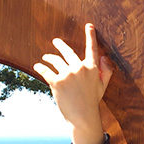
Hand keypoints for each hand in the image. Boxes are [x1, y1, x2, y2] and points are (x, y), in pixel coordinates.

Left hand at [33, 23, 113, 143]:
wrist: (83, 118)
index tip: (89, 25)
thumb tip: (104, 57)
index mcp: (92, 69)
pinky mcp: (56, 82)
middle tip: (55, 41)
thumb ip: (106, 71)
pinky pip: (45, 70)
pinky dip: (40, 67)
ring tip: (45, 58)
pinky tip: (37, 66)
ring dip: (48, 57)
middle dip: (60, 44)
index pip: (92, 49)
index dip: (91, 36)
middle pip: (68, 52)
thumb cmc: (92, 102)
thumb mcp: (102, 86)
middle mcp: (80, 69)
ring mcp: (68, 75)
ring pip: (55, 60)